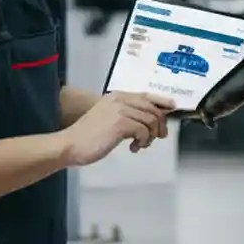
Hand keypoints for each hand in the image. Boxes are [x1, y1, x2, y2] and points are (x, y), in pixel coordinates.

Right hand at [60, 91, 175, 165]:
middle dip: (159, 124)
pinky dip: (143, 141)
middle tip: (157, 138)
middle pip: (152, 108)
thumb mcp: (108, 119)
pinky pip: (143, 131)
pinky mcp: (120, 123)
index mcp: (116, 96)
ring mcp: (119, 110)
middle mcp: (119, 99)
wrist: (71, 144)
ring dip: (150, 136)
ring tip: (140, 144)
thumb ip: (126, 115)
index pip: (146, 95)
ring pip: (150, 120)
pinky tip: (133, 148)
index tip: (172, 107)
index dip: (161, 101)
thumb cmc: (88, 136)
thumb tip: (149, 120)